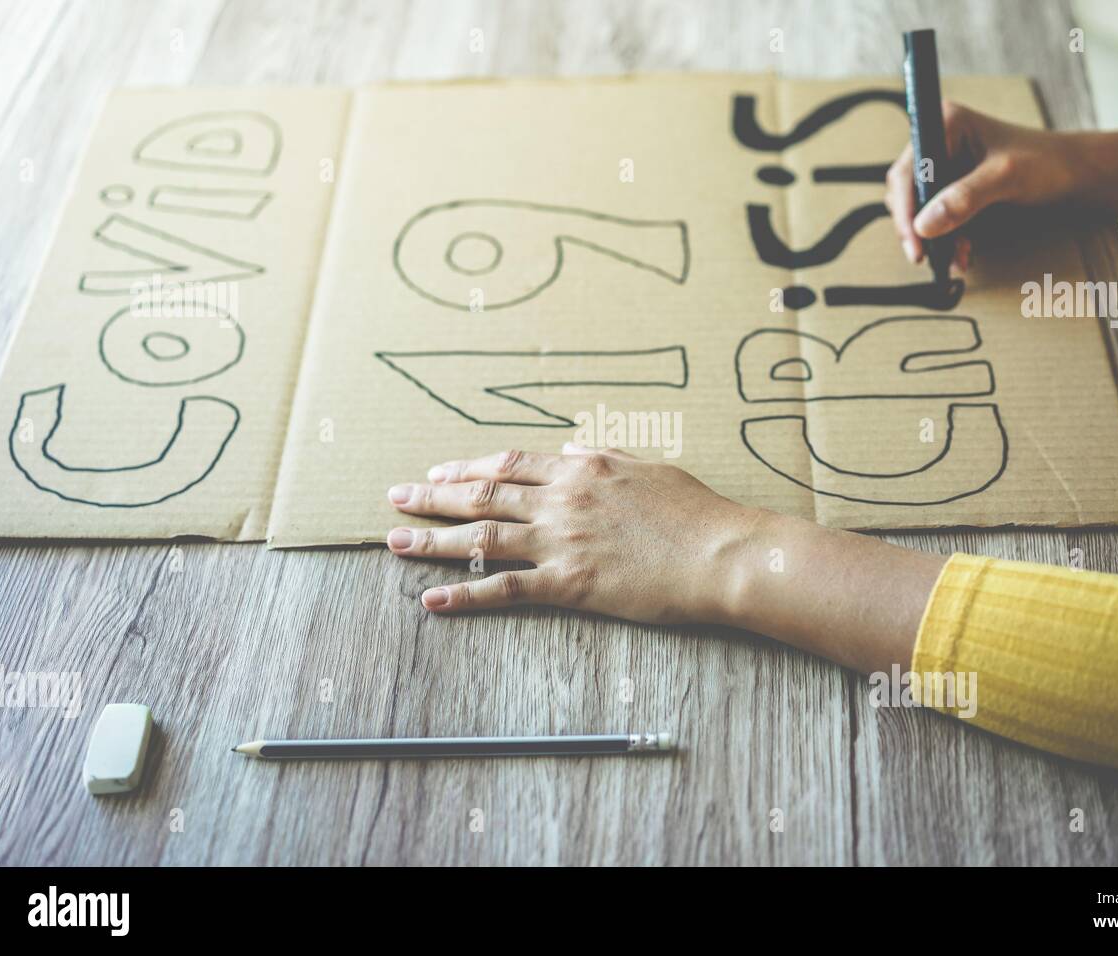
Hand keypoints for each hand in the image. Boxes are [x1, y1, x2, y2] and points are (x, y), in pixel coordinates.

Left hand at [385, 444, 751, 624]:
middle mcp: (562, 499)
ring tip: (395, 542)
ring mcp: (562, 540)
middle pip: (483, 494)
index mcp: (582, 468)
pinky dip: (465, 596)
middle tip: (396, 496)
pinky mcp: (569, 583)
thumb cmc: (697, 513)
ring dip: (433, 539)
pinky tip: (433, 601)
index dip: (468, 467)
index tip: (439, 471)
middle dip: (433, 495)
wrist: (721, 552)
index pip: (510, 463)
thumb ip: (607, 459)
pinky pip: (505, 589)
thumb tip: (575, 450)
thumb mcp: (651, 470)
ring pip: (482, 537)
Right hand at [884, 102, 1078, 271]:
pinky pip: (936, 216)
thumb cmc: (1047, 163)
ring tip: (952, 258)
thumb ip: (964, 198)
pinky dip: (945, 237)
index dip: (906, 208)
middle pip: (907, 190)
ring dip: (932, 237)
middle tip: (925, 257)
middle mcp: (941, 141)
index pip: (908, 170)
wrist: (1074, 174)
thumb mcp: (1005, 177)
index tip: (914, 240)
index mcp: (947, 124)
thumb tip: (924, 226)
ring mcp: (947, 164)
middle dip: (917, 226)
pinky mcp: (955, 185)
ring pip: (920, 207)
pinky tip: (961, 252)